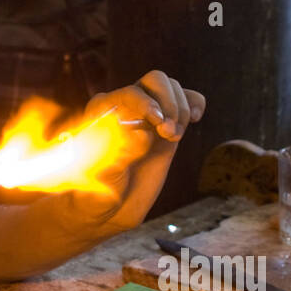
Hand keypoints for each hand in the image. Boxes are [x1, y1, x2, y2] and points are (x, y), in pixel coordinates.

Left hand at [73, 71, 205, 229]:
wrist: (107, 209)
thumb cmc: (95, 193)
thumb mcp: (103, 176)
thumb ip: (120, 154)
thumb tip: (141, 132)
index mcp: (102, 110)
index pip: (130, 93)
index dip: (147, 103)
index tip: (158, 123)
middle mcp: (125, 105)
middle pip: (156, 81)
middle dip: (169, 103)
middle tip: (169, 133)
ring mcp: (148, 114)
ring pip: (172, 88)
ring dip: (181, 109)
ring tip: (173, 137)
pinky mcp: (166, 126)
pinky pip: (186, 101)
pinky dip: (195, 103)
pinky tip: (195, 118)